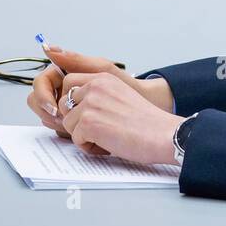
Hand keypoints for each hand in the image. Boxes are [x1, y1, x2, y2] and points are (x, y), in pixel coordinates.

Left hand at [59, 73, 182, 166]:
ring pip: (67, 123)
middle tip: (97, 128)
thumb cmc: (146, 121)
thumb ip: (99, 94)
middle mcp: (96, 87)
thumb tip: (74, 106)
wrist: (162, 134)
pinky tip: (108, 144)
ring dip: (82, 135)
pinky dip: (90, 147)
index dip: (72, 101)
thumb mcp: (120, 95)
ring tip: (106, 137)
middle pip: (63, 104)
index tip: (84, 113)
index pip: (69, 82)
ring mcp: (91, 104)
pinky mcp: (89, 122)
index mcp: (104, 78)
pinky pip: (75, 140)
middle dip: (75, 119)